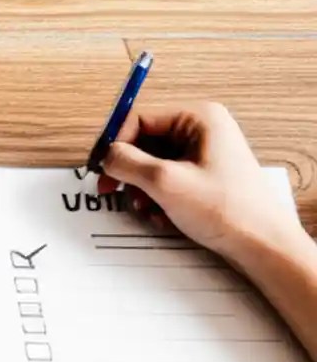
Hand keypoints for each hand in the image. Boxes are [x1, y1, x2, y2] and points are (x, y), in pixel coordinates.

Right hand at [97, 102, 306, 263]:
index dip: (115, 143)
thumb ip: (128, 163)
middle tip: (112, 190)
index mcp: (199, 118)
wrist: (262, 244)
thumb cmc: (228, 210)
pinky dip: (157, 198)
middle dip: (129, 171)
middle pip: (144, 141)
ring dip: (142, 188)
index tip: (99, 167)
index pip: (139, 118)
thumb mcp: (166, 183)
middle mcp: (202, 129)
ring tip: (147, 209)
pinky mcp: (203, 175)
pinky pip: (166, 179)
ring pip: (152, 163)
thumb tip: (105, 155)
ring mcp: (204, 153)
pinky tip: (162, 216)